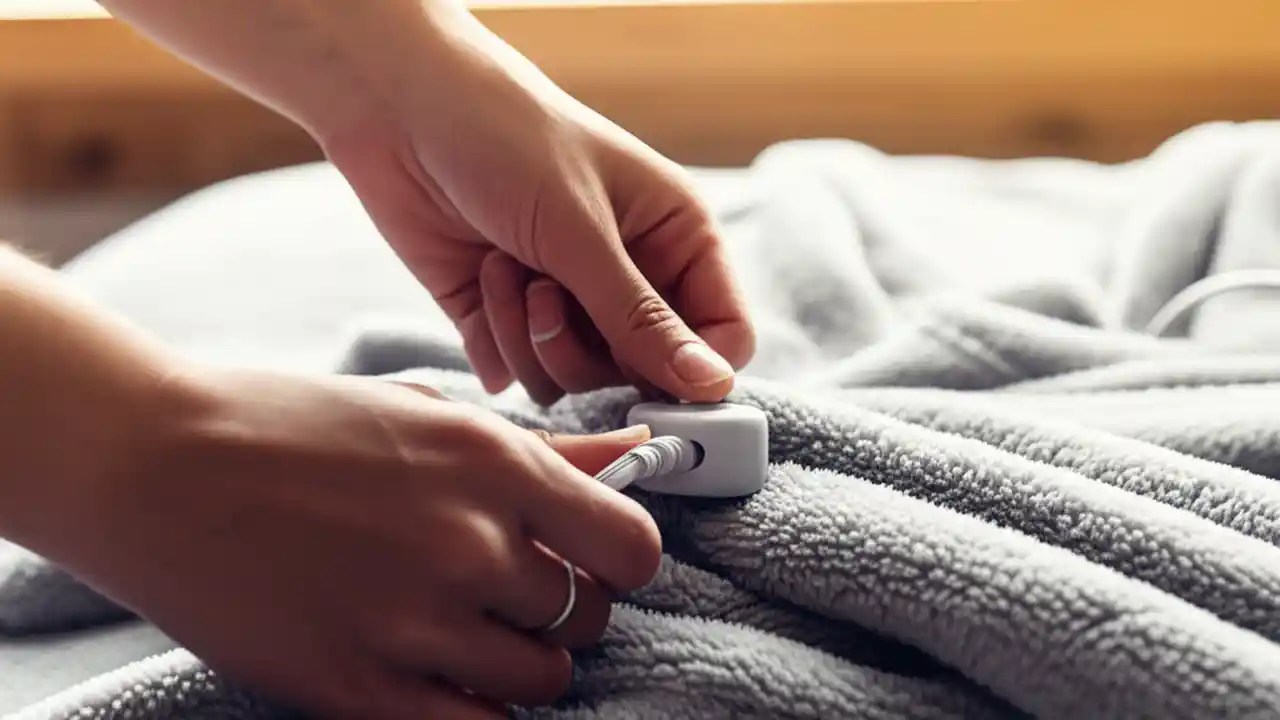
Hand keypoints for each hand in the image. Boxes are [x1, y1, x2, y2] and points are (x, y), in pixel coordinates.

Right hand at [63, 367, 660, 718]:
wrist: (155, 464)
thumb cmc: (290, 422)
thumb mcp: (425, 409)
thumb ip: (541, 448)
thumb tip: (635, 454)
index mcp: (491, 462)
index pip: (630, 546)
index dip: (621, 558)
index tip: (595, 558)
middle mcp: (468, 544)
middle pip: (587, 617)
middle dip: (566, 607)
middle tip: (516, 590)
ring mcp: (415, 624)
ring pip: (542, 680)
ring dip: (522, 662)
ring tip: (468, 629)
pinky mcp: (359, 690)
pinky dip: (478, 711)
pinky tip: (445, 676)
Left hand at [321, 14, 754, 405]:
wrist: (400, 108)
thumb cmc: (508, 141)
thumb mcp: (582, 233)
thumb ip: (644, 321)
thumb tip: (716, 386)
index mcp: (676, 238)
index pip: (723, 336)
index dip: (695, 373)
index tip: (652, 389)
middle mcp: (630, 275)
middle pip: (642, 373)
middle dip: (588, 348)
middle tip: (547, 296)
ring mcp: (570, 300)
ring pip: (577, 381)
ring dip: (534, 339)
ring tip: (507, 271)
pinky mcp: (508, 318)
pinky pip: (520, 373)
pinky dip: (496, 338)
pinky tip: (481, 275)